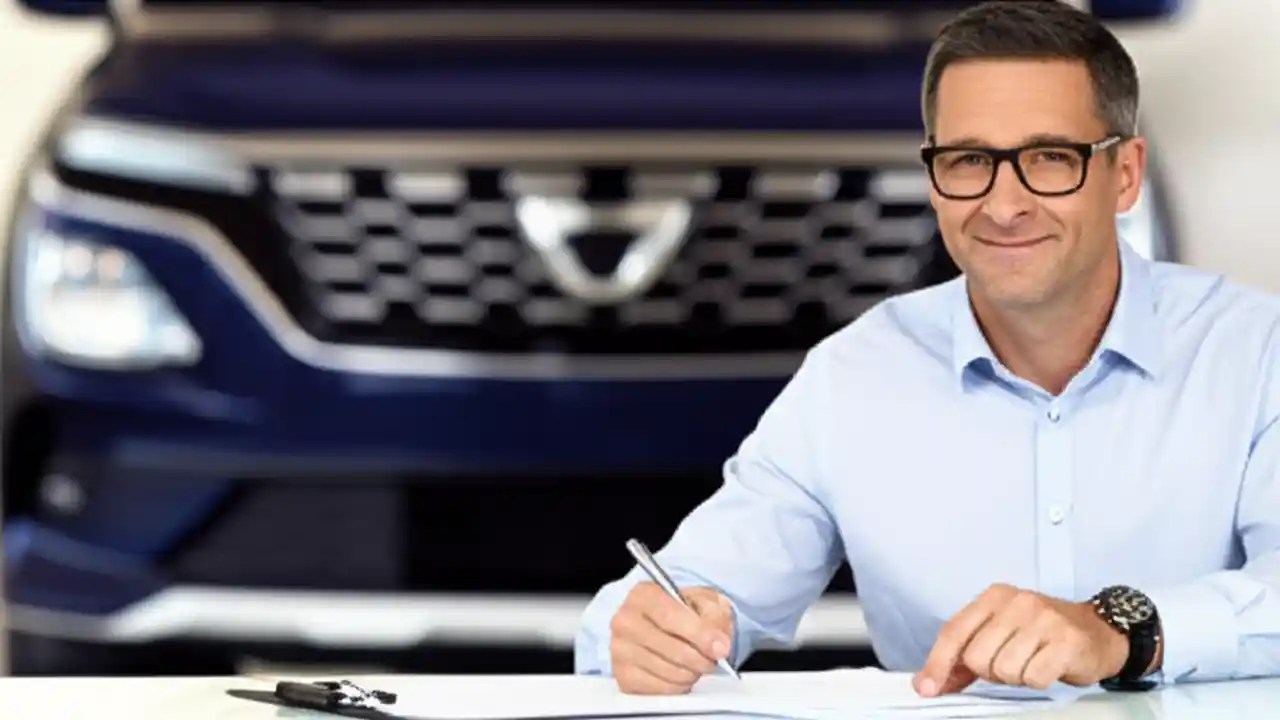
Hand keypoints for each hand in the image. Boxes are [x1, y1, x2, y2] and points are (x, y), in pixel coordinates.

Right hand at [610, 582, 734, 694]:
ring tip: (695, 663)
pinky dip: (679, 686)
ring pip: (669, 672)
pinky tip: (680, 673)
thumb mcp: (705, 602)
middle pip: (673, 649)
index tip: (721, 648)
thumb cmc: (685, 612)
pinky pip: (661, 690)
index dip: (700, 635)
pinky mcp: (623, 677)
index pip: (671, 617)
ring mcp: (620, 651)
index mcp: (643, 595)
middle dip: (701, 658)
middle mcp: (625, 621)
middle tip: (713, 658)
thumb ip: (714, 617)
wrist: (667, 626)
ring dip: (692, 673)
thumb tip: (719, 645)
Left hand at [913, 583, 1127, 695]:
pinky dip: (1037, 681)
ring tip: (1032, 662)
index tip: (926, 689)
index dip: (938, 663)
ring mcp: (1043, 620)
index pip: (954, 631)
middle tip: (1013, 662)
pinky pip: (1033, 678)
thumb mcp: (1000, 635)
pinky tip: (1049, 667)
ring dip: (1016, 677)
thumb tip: (928, 683)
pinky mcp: (1067, 641)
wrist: (1100, 631)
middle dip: (990, 672)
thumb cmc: (1043, 634)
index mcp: (994, 596)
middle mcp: (1017, 602)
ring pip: (1004, 670)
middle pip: (977, 657)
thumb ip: (963, 658)